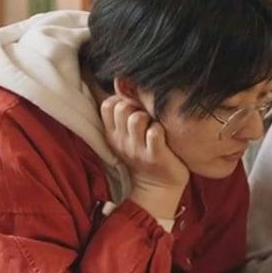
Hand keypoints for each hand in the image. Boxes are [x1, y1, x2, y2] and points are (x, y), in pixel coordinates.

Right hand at [101, 95, 186, 221]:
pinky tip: (164, 134)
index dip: (121, 98)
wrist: (157, 189)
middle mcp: (122, 141)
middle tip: (147, 114)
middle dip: (135, 105)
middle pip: (121, 107)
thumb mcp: (127, 136)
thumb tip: (123, 83)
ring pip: (136, 118)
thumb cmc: (144, 155)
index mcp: (112, 134)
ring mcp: (137, 150)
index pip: (107, 105)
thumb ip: (124, 114)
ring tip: (155, 124)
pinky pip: (155, 132)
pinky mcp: (155, 156)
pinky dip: (160, 129)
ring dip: (148, 116)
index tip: (134, 106)